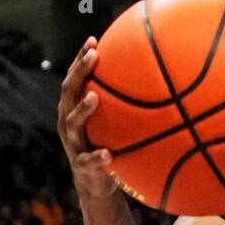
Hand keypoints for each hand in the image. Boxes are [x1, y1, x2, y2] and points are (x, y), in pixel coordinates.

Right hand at [57, 38, 118, 202]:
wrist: (96, 184)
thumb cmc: (107, 143)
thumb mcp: (113, 121)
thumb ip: (123, 102)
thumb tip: (156, 77)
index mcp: (73, 108)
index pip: (74, 78)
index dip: (80, 59)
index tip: (93, 40)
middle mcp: (68, 122)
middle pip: (69, 92)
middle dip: (80, 72)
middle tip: (93, 56)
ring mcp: (73, 143)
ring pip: (72, 123)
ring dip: (82, 109)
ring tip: (94, 97)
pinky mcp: (82, 166)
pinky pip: (88, 160)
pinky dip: (97, 156)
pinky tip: (109, 154)